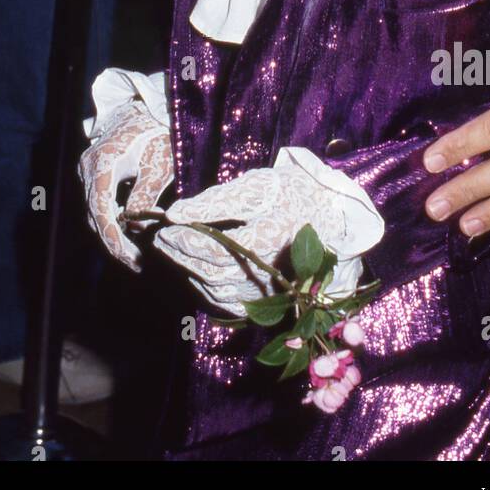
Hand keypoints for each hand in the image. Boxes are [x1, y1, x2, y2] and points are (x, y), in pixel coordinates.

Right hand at [79, 101, 173, 271]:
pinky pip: (100, 200)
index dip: (114, 239)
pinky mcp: (94, 171)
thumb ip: (146, 192)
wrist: (148, 107)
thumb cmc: (158, 131)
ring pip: (96, 210)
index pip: (101, 211)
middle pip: (95, 214)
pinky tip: (131, 228)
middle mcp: (88, 167)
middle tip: (138, 262)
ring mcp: (88, 168)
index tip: (131, 259)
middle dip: (114, 241)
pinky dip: (113, 217)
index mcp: (102, 163)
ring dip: (113, 231)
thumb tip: (135, 223)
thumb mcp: (160, 162)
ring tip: (137, 252)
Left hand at [154, 148, 383, 316]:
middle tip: (160, 238)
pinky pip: (229, 303)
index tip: (163, 226)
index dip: (184, 240)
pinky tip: (195, 272)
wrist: (329, 215)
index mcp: (268, 239)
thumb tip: (175, 212)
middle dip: (180, 254)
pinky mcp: (269, 299)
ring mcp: (269, 291)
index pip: (213, 249)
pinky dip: (206, 289)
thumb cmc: (291, 193)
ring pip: (216, 290)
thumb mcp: (256, 186)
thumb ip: (215, 201)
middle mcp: (270, 271)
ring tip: (173, 250)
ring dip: (189, 271)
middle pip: (211, 272)